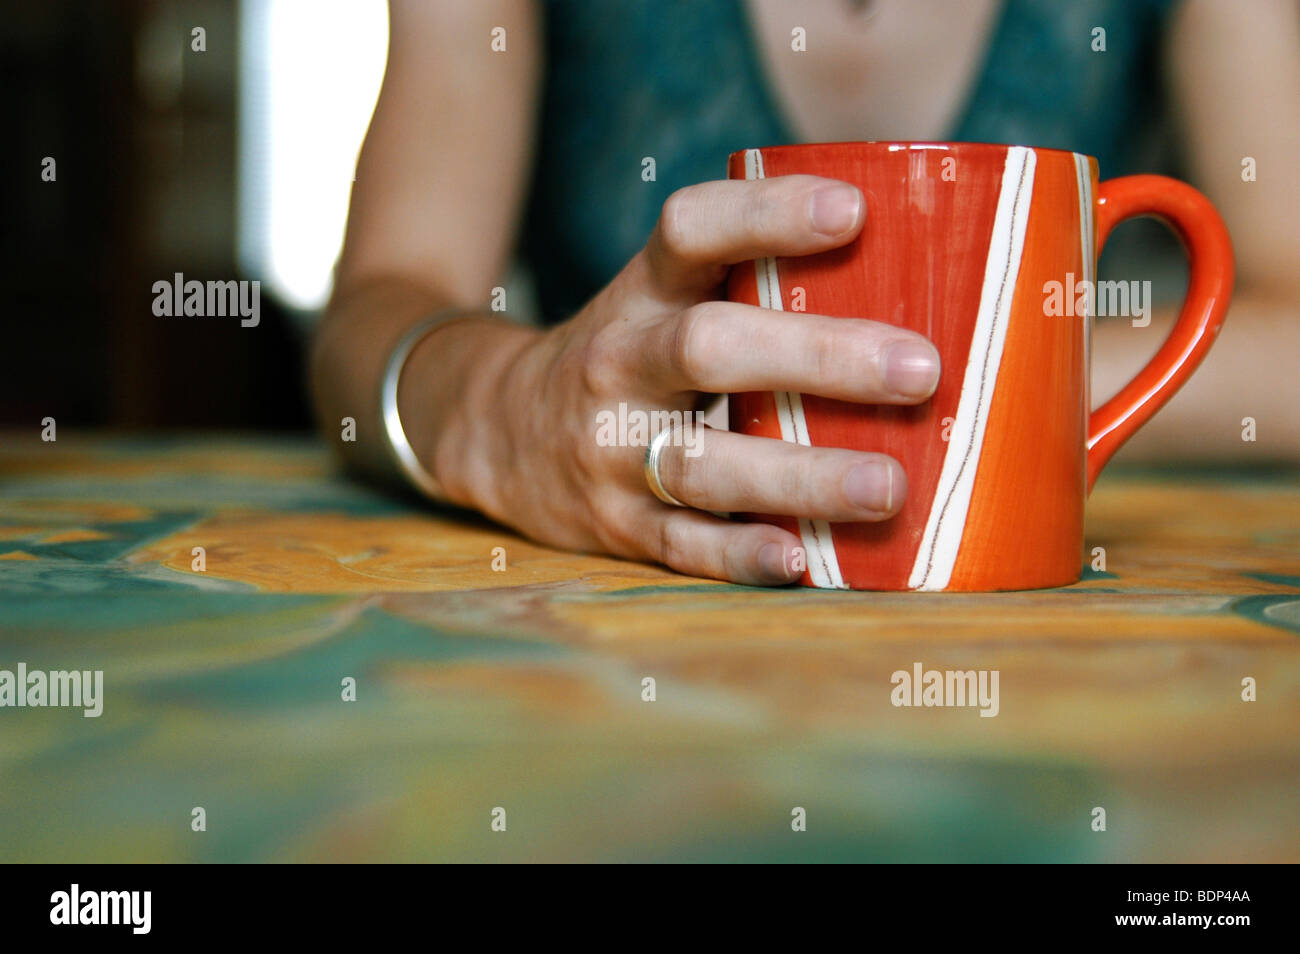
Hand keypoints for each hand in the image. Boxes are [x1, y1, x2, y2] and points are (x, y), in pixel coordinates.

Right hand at [435, 175, 941, 584]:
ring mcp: (613, 451)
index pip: (690, 231)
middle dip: (817, 358)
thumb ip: (751, 287)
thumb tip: (915, 276)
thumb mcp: (663, 300)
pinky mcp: (618, 526)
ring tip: (888, 486)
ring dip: (800, 476)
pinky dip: (741, 555)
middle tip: (919, 369)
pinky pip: (683, 545)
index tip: (852, 209)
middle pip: (710, 349)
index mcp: (642, 294)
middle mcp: (621, 364)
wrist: (502, 431)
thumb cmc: (630, 355)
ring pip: (705, 463)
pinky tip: (801, 559)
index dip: (766, 215)